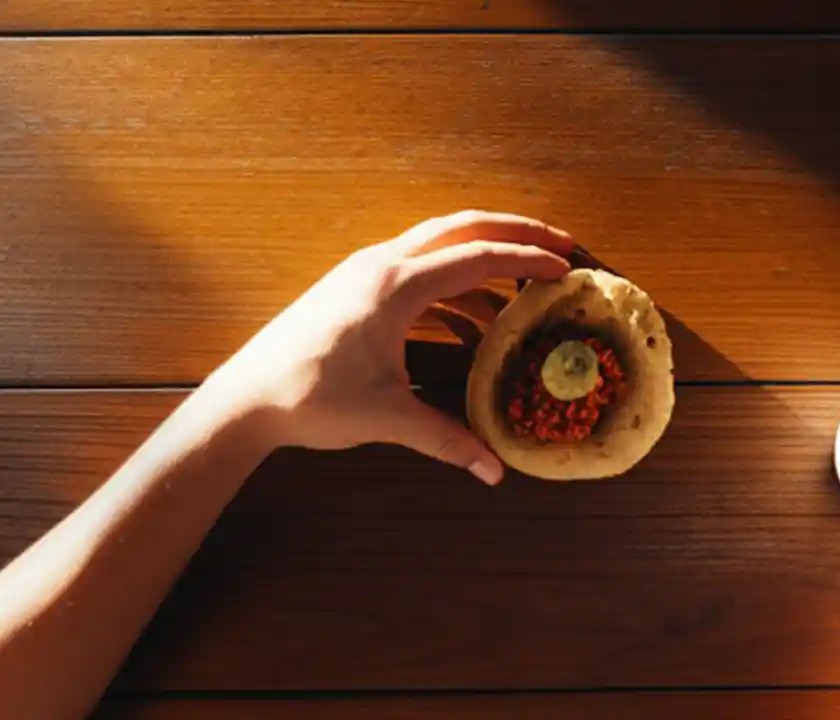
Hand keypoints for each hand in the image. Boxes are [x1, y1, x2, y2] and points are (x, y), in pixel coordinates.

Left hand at [205, 210, 572, 484]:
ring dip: (486, 254)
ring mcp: (366, 270)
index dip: (526, 260)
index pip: (477, 257)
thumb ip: (447, 440)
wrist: (246, 397)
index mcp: (395, 285)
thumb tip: (493, 471)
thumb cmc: (310, 399)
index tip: (565, 267)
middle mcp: (381, 264)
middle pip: (463, 226)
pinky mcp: (356, 285)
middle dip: (516, 231)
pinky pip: (420, 267)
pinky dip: (457, 282)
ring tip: (527, 279)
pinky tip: (476, 318)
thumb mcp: (388, 418)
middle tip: (561, 244)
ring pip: (440, 242)